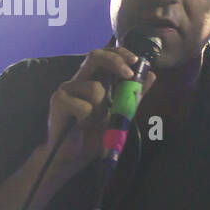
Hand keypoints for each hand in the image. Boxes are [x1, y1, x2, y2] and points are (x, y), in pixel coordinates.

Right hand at [45, 44, 156, 171]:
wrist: (75, 156)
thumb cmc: (95, 134)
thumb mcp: (121, 113)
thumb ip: (133, 95)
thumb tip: (152, 75)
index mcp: (94, 80)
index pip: (106, 55)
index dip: (121, 53)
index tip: (137, 61)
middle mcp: (79, 80)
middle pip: (94, 55)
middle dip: (115, 61)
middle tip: (129, 74)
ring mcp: (67, 89)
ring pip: (95, 89)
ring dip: (102, 109)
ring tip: (93, 122)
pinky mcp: (58, 101)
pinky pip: (84, 106)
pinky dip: (89, 119)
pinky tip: (81, 126)